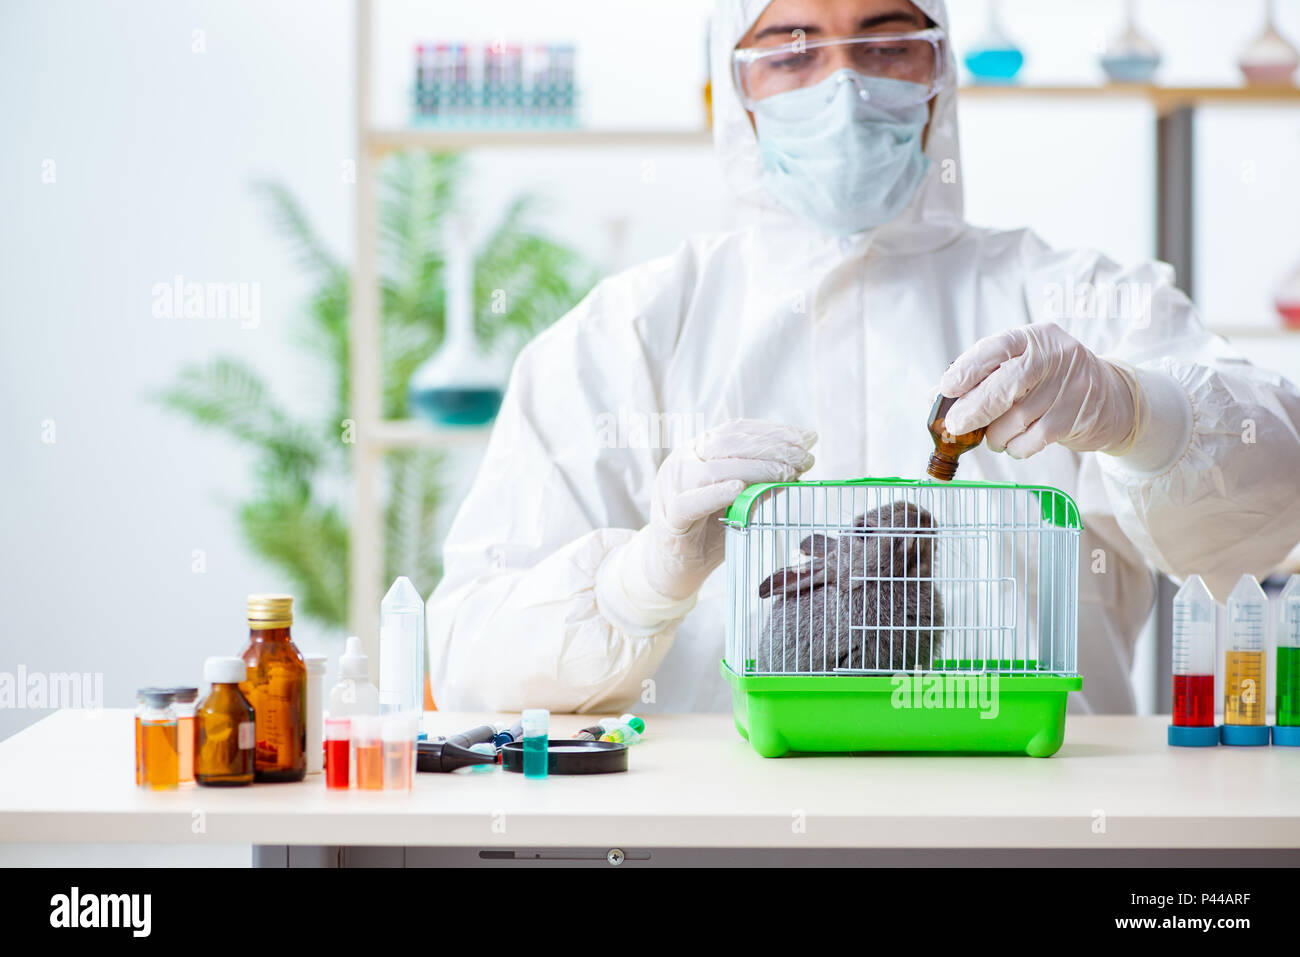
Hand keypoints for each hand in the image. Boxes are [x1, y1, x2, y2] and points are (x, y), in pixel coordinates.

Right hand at [642, 418, 816, 600]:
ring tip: (787, 473)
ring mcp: (672, 488)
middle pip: (728, 445)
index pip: (736, 431)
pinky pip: (690, 502)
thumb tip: (795, 471)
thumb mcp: (740, 504)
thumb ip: (760, 486)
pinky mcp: (670, 519)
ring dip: (755, 469)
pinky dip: (715, 493)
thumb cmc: (707, 532)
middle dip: (772, 448)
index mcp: (698, 452)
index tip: (808, 438)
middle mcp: (682, 462)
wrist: (672, 569)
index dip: (774, 431)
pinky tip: (740, 489)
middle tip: (806, 458)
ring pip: (713, 469)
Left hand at [939, 323, 1137, 458]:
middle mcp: (1054, 357)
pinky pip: (1033, 439)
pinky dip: (1016, 447)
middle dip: (975, 408)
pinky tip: (1014, 444)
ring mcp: (1069, 386)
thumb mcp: (1021, 366)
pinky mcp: (1076, 416)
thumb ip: (983, 376)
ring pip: (1017, 418)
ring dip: (996, 434)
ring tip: (993, 437)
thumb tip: (937, 396)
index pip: (998, 347)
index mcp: (1034, 338)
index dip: (969, 368)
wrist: (1111, 397)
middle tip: (956, 425)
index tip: (946, 387)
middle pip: (1006, 384)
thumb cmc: (1050, 381)